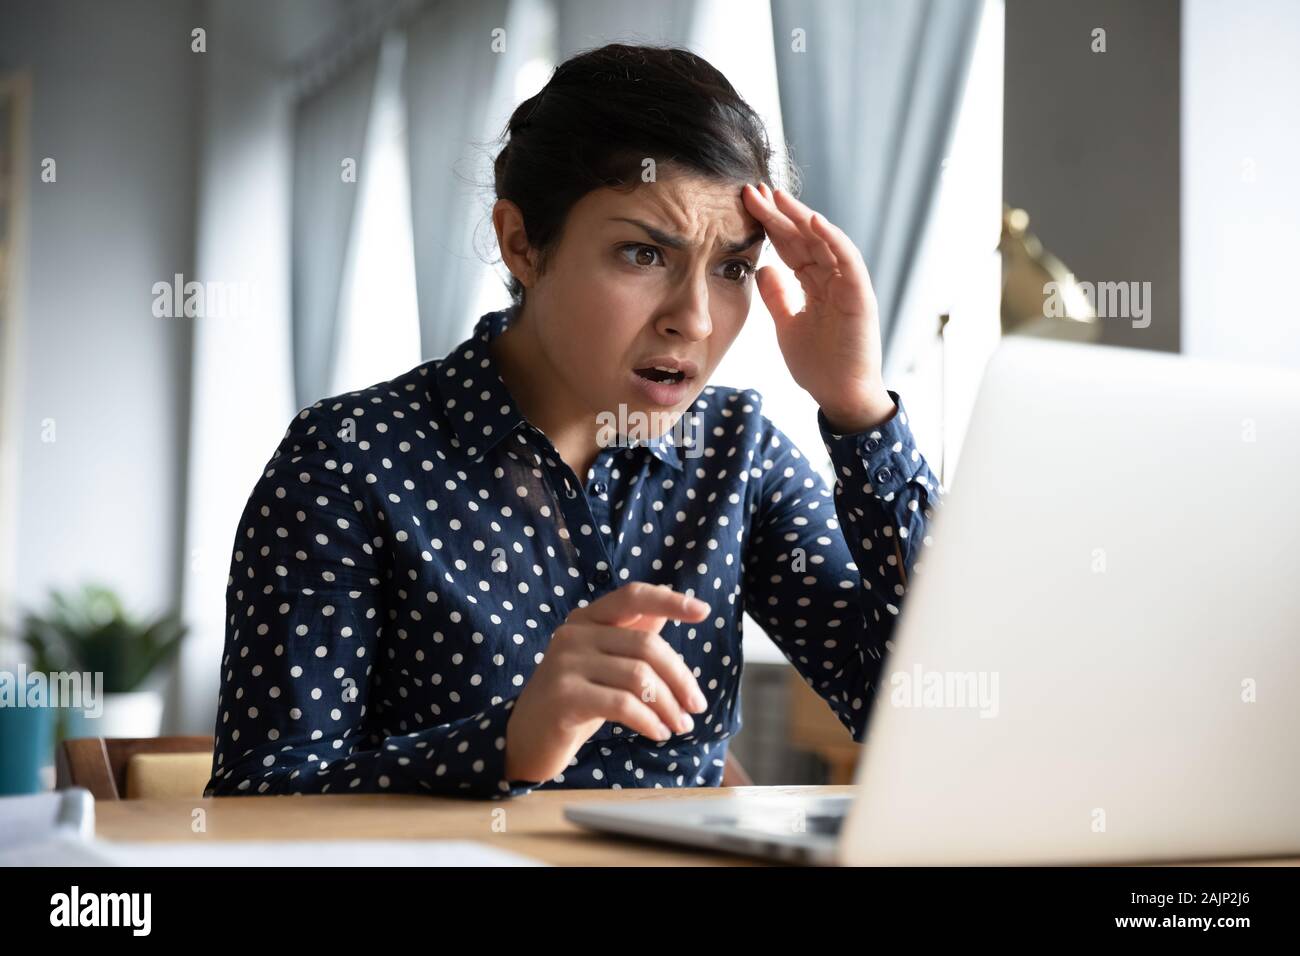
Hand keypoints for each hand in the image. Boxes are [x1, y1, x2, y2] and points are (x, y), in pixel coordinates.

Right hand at [504, 582, 710, 783]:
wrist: (526, 740)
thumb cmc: (575, 700)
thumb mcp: (605, 664)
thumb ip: (631, 636)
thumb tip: (668, 610)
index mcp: (586, 619)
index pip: (632, 596)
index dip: (669, 600)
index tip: (703, 612)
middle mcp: (573, 633)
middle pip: (646, 644)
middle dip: (680, 678)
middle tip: (696, 707)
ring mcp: (565, 664)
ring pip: (639, 677)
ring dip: (669, 706)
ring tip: (680, 726)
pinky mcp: (564, 697)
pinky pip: (623, 704)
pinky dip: (649, 720)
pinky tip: (658, 733)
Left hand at [742, 183, 895, 431]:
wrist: (840, 395)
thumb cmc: (819, 364)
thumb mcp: (787, 325)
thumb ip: (777, 297)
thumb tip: (763, 268)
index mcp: (814, 283)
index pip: (789, 246)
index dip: (768, 226)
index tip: (744, 205)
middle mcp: (832, 278)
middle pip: (803, 237)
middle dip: (778, 213)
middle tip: (752, 190)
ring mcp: (847, 284)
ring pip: (823, 241)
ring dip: (800, 216)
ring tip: (777, 196)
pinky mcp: (860, 296)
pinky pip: (847, 260)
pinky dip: (832, 239)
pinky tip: (813, 220)